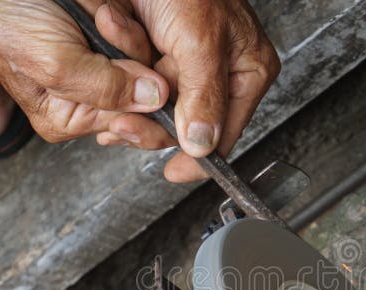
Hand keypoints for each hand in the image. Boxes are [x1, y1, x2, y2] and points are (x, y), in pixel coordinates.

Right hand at [0, 0, 168, 144]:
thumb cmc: (5, 20)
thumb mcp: (56, 63)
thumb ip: (107, 88)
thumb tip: (156, 100)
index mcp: (70, 118)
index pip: (133, 125)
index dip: (151, 105)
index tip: (148, 76)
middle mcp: (86, 98)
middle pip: (143, 92)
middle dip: (132, 55)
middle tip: (105, 26)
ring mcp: (96, 67)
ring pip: (142, 59)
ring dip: (126, 32)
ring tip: (98, 14)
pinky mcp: (101, 37)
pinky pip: (131, 35)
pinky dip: (121, 20)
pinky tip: (100, 10)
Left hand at [97, 0, 280, 181]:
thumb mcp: (199, 39)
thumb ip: (204, 95)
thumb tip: (204, 145)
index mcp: (248, 71)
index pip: (227, 131)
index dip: (198, 156)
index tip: (173, 173)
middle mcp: (223, 75)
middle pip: (190, 126)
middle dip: (155, 125)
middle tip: (124, 125)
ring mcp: (191, 70)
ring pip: (164, 112)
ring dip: (135, 103)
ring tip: (119, 88)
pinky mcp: (163, 61)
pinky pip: (146, 92)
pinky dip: (126, 87)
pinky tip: (117, 78)